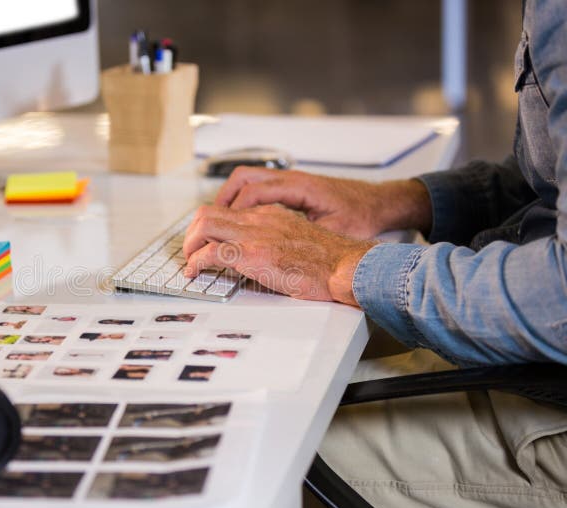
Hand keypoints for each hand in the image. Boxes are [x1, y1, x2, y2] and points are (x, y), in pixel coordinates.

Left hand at [182, 204, 375, 304]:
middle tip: (190, 251)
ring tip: (189, 262)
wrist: (344, 265)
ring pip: (204, 225)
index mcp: (269, 215)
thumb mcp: (297, 239)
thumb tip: (261, 254)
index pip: (227, 210)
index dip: (209, 225)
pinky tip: (194, 273)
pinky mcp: (253, 255)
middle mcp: (258, 220)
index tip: (204, 241)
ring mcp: (254, 236)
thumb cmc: (328, 260)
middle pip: (208, 212)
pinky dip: (195, 262)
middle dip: (191, 233)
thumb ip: (275, 239)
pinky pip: (211, 252)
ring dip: (189, 245)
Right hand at [215, 166, 431, 237]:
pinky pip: (257, 189)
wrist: (379, 207)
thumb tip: (270, 252)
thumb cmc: (361, 216)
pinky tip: (238, 221)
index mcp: (298, 187)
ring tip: (215, 224)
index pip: (252, 191)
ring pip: (247, 181)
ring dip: (228, 200)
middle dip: (219, 202)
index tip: (218, 233)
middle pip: (242, 179)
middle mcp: (291, 180)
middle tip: (204, 229)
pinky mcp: (291, 190)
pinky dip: (241, 202)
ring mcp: (290, 182)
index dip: (231, 212)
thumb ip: (297, 240)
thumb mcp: (331, 232)